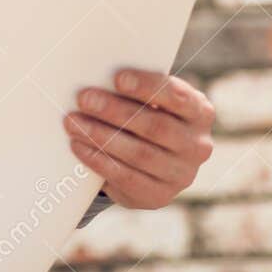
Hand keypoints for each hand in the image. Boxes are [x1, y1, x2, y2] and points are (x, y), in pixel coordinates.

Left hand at [63, 68, 214, 209]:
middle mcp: (197, 145)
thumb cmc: (145, 118)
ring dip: (101, 136)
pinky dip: (99, 160)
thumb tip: (95, 75)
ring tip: (73, 122)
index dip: (148, 87)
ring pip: (139, 154)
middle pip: (155, 126)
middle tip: (84, 98)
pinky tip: (79, 146)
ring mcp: (182, 174)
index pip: (177, 97)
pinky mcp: (159, 195)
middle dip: (115, 111)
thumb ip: (134, 91)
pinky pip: (126, 177)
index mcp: (199, 112)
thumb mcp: (149, 102)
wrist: (152, 167)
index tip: (117, 78)